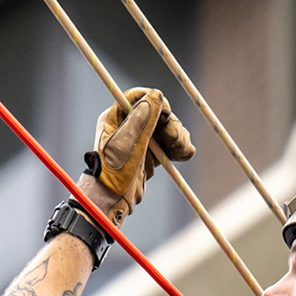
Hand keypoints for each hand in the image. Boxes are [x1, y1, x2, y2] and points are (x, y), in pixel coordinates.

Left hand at [82, 87, 193, 221]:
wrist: (112, 200)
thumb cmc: (113, 172)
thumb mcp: (126, 142)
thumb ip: (142, 117)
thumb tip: (157, 95)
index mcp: (117, 117)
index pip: (139, 97)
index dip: (156, 101)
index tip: (165, 113)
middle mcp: (130, 125)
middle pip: (159, 112)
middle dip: (171, 124)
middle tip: (172, 138)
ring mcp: (143, 140)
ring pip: (169, 128)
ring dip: (179, 137)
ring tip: (178, 151)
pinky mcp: (153, 154)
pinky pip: (173, 145)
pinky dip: (181, 149)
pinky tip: (183, 155)